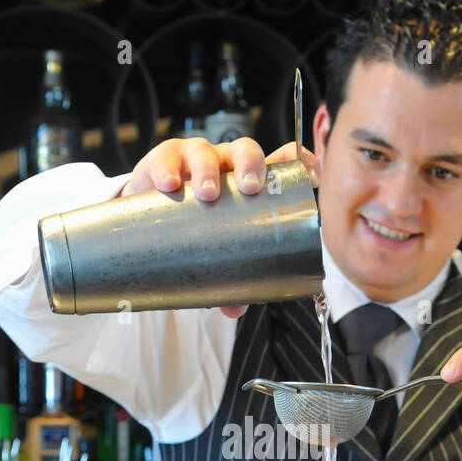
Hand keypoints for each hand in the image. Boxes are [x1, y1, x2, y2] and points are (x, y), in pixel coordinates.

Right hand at [118, 138, 320, 318]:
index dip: (299, 162)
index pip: (279, 162)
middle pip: (245, 150)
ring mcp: (194, 158)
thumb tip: (235, 310)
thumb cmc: (194, 225)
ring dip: (208, 169)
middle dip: (251, 165)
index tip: (312, 176)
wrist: (149, 215)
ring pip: (206, 152)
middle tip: (250, 189)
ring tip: (207, 193)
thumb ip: (228, 276)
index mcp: (247, 179)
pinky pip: (165, 159)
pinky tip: (170, 184)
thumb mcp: (215, 246)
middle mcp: (225, 163)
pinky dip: (167, 169)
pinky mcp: (162, 161)